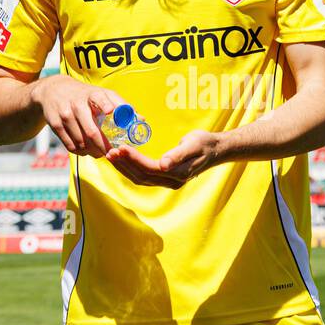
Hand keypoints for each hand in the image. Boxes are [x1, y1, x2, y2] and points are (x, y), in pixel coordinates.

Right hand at [32, 76, 126, 157]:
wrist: (54, 90)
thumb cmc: (85, 95)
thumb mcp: (102, 94)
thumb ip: (121, 106)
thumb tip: (142, 119)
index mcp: (92, 95)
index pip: (99, 98)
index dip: (105, 104)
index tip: (110, 110)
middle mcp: (78, 104)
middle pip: (91, 131)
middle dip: (103, 146)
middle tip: (111, 154)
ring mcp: (65, 114)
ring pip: (81, 141)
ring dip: (92, 151)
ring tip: (99, 153)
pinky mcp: (54, 124)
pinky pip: (70, 145)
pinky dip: (80, 152)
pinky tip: (86, 150)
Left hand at [105, 129, 222, 188]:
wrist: (215, 150)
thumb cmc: (204, 143)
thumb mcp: (193, 144)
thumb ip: (178, 155)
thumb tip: (163, 165)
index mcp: (177, 173)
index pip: (150, 168)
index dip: (134, 159)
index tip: (121, 147)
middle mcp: (171, 181)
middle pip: (141, 176)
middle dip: (124, 164)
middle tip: (110, 151)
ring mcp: (168, 181)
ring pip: (140, 178)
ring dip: (124, 168)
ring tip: (111, 156)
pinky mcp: (165, 178)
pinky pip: (143, 176)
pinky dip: (130, 168)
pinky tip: (122, 160)